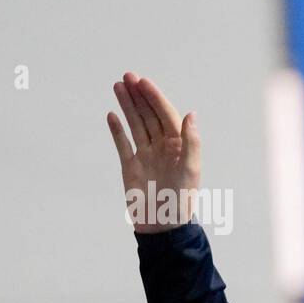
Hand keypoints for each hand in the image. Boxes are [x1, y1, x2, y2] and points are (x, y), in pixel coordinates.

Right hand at [105, 72, 199, 232]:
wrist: (162, 226)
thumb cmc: (181, 200)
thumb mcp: (190, 170)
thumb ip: (192, 142)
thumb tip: (191, 114)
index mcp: (179, 146)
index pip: (166, 116)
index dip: (155, 98)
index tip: (143, 82)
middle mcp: (163, 148)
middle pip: (149, 116)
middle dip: (139, 96)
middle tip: (127, 77)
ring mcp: (146, 156)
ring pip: (136, 125)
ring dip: (127, 106)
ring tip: (117, 86)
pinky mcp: (131, 166)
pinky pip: (123, 144)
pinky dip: (117, 130)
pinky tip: (112, 115)